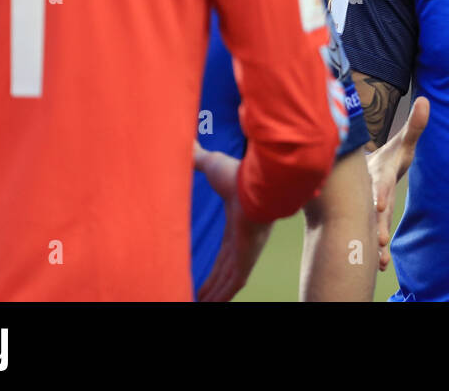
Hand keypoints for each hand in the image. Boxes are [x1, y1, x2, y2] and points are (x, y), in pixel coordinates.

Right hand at [193, 141, 273, 301]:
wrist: (261, 180)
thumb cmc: (240, 173)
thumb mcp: (213, 166)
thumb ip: (198, 159)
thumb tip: (186, 144)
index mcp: (238, 222)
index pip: (226, 250)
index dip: (216, 265)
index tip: (205, 274)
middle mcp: (244, 239)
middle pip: (226, 269)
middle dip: (213, 284)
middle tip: (199, 297)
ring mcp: (247, 250)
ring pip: (229, 280)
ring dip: (215, 294)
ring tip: (198, 305)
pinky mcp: (247, 257)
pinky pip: (233, 283)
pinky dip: (221, 295)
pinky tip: (207, 304)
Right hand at [367, 97, 428, 271]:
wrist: (361, 169)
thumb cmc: (389, 155)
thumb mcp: (403, 141)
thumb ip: (415, 125)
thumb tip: (425, 100)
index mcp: (379, 174)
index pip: (380, 183)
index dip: (379, 192)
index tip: (378, 203)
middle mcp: (372, 193)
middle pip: (373, 210)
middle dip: (376, 224)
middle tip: (380, 240)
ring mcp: (372, 208)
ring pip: (374, 226)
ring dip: (377, 241)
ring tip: (381, 259)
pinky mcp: (376, 220)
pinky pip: (375, 234)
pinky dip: (377, 249)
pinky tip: (382, 264)